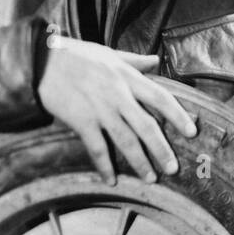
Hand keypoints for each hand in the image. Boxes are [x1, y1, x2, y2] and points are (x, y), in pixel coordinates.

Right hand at [36, 36, 196, 184]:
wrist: (41, 61)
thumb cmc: (76, 55)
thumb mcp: (109, 54)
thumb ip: (135, 61)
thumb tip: (156, 60)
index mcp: (127, 77)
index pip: (161, 98)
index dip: (178, 116)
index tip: (192, 132)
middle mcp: (118, 94)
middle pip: (147, 126)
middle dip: (162, 149)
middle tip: (173, 168)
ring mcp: (100, 109)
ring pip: (126, 140)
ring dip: (140, 162)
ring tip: (151, 179)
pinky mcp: (81, 120)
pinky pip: (97, 147)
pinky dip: (104, 165)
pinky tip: (111, 180)